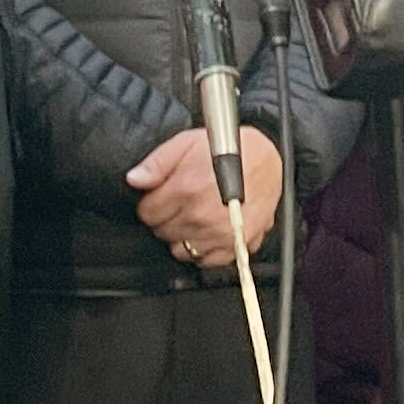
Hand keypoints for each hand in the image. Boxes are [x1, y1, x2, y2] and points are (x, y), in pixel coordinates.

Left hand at [127, 125, 283, 270]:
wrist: (268, 158)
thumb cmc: (232, 148)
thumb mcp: (188, 142)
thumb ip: (158, 162)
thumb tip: (134, 179)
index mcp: (186, 189)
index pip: (147, 213)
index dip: (151, 204)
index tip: (159, 199)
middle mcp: (201, 215)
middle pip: (163, 232)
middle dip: (166, 219)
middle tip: (178, 205)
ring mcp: (219, 233)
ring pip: (181, 250)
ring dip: (182, 236)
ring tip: (192, 218)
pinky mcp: (236, 244)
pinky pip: (207, 261)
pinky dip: (203, 250)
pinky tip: (206, 233)